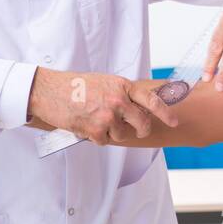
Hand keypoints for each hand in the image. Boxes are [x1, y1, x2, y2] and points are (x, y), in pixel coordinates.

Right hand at [26, 68, 177, 144]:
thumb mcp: (103, 82)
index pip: (152, 100)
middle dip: (141, 130)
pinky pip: (105, 141)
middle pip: (142, 123)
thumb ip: (121, 94)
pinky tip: (85, 124)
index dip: (165, 113)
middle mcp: (119, 101)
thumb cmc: (74, 86)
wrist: (48, 91)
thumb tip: (136, 109)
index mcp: (122, 86)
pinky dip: (96, 137)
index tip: (174, 121)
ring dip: (111, 132)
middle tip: (136, 131)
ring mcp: (108, 116)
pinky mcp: (96, 130)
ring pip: (122, 134)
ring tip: (94, 119)